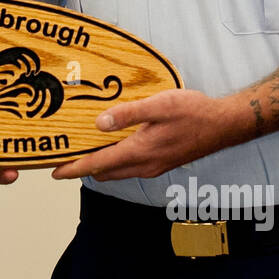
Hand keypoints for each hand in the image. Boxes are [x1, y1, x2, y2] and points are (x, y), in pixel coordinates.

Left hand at [50, 90, 252, 182]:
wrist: (224, 125)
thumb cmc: (193, 112)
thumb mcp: (159, 105)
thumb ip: (128, 114)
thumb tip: (99, 123)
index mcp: (140, 152)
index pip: (98, 165)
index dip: (74, 169)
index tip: (54, 172)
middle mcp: (144, 165)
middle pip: (104, 173)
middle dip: (82, 168)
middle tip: (63, 159)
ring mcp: (153, 166)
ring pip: (117, 172)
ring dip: (99, 166)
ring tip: (83, 152)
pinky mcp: (161, 163)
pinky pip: (130, 167)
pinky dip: (114, 162)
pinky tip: (112, 147)